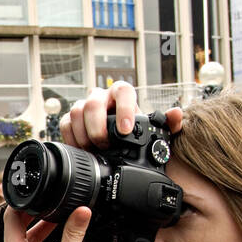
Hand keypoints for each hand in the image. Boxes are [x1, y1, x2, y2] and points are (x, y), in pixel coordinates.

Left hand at [2, 205, 91, 241]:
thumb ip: (73, 235)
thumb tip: (81, 210)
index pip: (10, 219)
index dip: (22, 203)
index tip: (36, 191)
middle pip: (19, 227)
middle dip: (36, 212)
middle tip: (53, 199)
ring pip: (29, 240)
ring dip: (43, 227)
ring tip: (62, 213)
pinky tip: (65, 236)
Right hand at [59, 82, 182, 151]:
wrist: (118, 143)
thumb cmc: (136, 134)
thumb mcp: (157, 132)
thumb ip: (170, 124)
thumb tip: (176, 113)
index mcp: (123, 95)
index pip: (123, 91)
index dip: (123, 109)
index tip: (125, 130)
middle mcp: (102, 97)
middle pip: (93, 103)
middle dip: (98, 128)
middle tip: (106, 146)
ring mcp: (84, 107)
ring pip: (76, 112)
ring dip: (84, 134)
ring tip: (94, 150)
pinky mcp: (71, 120)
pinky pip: (65, 124)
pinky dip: (71, 139)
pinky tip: (81, 151)